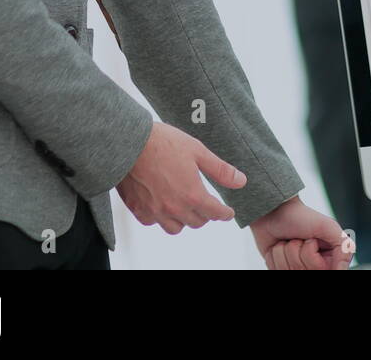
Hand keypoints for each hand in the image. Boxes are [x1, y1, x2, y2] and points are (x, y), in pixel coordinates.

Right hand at [116, 121, 244, 234]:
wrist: (129, 144)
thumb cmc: (164, 144)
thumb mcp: (198, 152)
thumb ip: (220, 170)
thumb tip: (241, 181)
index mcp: (193, 195)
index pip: (215, 213)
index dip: (224, 214)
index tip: (228, 213)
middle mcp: (175, 208)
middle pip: (197, 222)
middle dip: (205, 214)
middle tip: (206, 205)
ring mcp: (155, 211)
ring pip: (176, 228)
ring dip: (184, 220)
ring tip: (186, 207)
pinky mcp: (138, 210)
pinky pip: (154, 223)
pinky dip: (161, 218)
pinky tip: (163, 205)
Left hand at [251, 197, 352, 269]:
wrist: (274, 211)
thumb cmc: (300, 216)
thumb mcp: (328, 226)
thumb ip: (344, 247)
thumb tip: (342, 269)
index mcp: (328, 256)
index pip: (327, 271)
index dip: (316, 261)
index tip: (312, 244)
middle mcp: (313, 264)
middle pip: (305, 272)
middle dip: (300, 253)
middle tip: (302, 239)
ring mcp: (295, 267)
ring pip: (290, 271)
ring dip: (287, 252)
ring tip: (290, 240)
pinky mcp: (280, 268)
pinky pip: (277, 271)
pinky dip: (276, 256)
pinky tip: (280, 245)